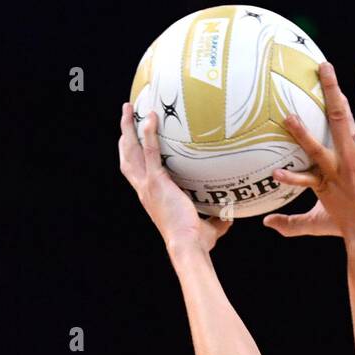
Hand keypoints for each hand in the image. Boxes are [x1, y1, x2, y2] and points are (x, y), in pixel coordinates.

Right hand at [118, 104, 231, 256]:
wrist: (188, 246)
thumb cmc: (196, 242)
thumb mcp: (207, 228)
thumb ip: (216, 219)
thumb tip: (230, 216)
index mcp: (151, 197)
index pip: (136, 172)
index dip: (132, 156)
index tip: (133, 142)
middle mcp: (144, 190)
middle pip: (127, 157)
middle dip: (124, 134)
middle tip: (126, 114)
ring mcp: (148, 185)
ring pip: (131, 150)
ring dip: (128, 127)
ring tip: (129, 107)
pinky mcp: (156, 182)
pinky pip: (150, 151)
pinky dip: (148, 133)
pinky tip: (150, 117)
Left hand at [262, 60, 354, 243]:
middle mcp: (351, 158)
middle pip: (339, 117)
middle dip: (331, 89)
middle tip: (323, 67)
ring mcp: (335, 173)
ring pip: (314, 146)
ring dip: (300, 130)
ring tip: (287, 115)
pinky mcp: (325, 189)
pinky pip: (305, 181)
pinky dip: (291, 177)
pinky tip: (276, 171)